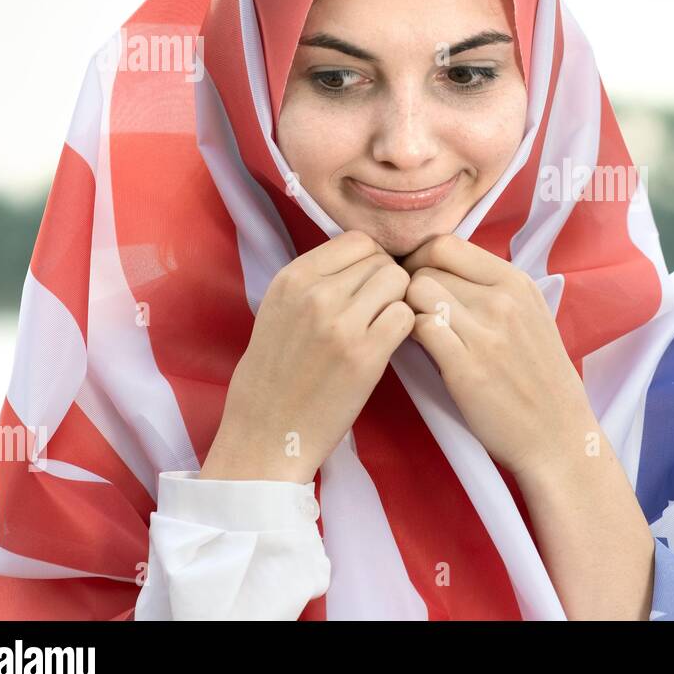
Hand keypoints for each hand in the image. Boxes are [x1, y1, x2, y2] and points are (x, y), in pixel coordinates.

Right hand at [202, 229, 413, 483]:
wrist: (267, 432)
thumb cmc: (274, 374)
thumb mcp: (279, 310)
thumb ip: (316, 280)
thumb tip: (364, 257)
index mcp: (293, 278)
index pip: (358, 241)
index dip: (372, 261)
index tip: (368, 286)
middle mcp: (316, 294)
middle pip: (382, 261)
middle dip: (387, 283)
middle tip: (377, 312)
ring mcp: (342, 323)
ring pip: (399, 282)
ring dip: (398, 303)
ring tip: (382, 327)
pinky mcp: (365, 355)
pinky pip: (406, 317)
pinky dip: (405, 329)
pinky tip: (388, 345)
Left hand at [400, 233, 598, 480]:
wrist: (557, 434)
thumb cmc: (539, 378)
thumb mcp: (531, 317)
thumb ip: (492, 290)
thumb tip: (441, 271)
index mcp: (517, 283)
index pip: (447, 244)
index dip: (420, 259)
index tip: (417, 280)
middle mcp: (503, 300)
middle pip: (427, 267)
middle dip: (410, 287)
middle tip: (413, 312)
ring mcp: (486, 333)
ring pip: (417, 292)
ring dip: (407, 310)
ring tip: (417, 331)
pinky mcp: (466, 368)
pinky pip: (419, 328)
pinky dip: (410, 336)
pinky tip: (421, 351)